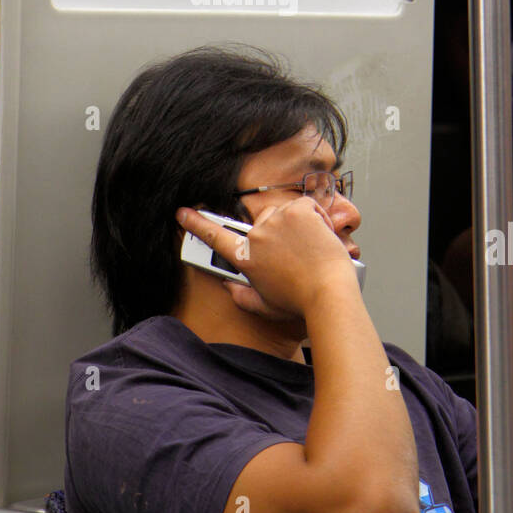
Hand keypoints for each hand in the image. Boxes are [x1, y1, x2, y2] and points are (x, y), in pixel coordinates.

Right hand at [176, 197, 355, 319]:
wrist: (329, 294)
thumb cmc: (301, 303)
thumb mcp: (265, 307)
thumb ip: (242, 296)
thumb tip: (229, 287)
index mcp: (246, 258)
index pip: (215, 238)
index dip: (196, 224)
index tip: (183, 213)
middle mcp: (257, 237)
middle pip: (261, 222)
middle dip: (275, 231)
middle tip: (294, 251)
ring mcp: (277, 221)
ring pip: (284, 213)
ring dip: (297, 225)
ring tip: (311, 248)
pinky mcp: (298, 211)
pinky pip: (306, 205)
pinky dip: (316, 216)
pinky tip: (321, 235)